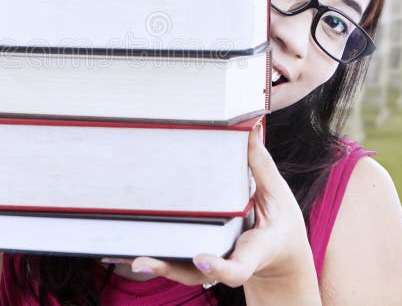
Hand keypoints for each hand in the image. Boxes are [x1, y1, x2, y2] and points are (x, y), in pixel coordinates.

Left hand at [118, 123, 319, 302]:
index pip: (236, 267)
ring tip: (126, 256)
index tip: (201, 260)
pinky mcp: (199, 259)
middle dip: (169, 266)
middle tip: (142, 260)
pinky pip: (174, 259)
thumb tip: (250, 128)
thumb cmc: (277, 224)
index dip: (218, 266)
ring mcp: (210, 264)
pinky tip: (122, 249)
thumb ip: (260, 165)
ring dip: (153, 263)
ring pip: (179, 269)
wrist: (279, 256)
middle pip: (196, 272)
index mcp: (252, 250)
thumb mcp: (277, 195)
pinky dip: (151, 255)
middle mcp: (227, 261)